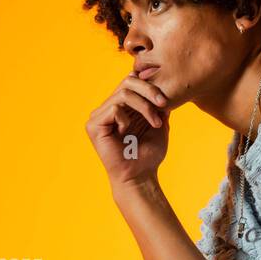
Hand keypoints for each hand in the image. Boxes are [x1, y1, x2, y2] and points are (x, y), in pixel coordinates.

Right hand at [86, 70, 170, 187]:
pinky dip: (127, 119)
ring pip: (123, 93)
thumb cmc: (149, 156)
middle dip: (149, 91)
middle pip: (127, 81)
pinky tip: (129, 132)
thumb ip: (158, 106)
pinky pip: (114, 108)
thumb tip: (165, 87)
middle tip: (164, 104)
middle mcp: (108, 108)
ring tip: (154, 123)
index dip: (150, 86)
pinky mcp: (93, 125)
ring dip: (144, 106)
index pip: (132, 82)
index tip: (167, 101)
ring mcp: (99, 116)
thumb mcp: (158, 125)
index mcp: (122, 107)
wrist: (140, 177)